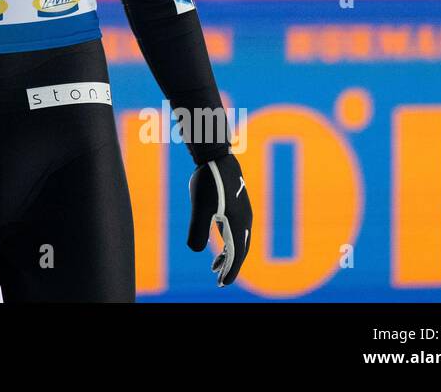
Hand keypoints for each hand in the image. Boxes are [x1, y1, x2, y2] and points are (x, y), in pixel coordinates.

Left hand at [187, 153, 251, 286]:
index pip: (237, 253)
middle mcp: (244, 220)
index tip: (223, 283)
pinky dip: (228, 243)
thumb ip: (198, 229)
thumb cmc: (209, 181)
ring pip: (238, 241)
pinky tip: (217, 246)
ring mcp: (242, 214)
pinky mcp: (237, 208)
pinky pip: (235, 231)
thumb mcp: (199, 206)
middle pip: (240, 250)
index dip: (230, 270)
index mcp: (238, 223)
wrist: (217, 157)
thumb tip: (196, 250)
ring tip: (215, 268)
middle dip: (231, 267)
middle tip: (220, 281)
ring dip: (228, 256)